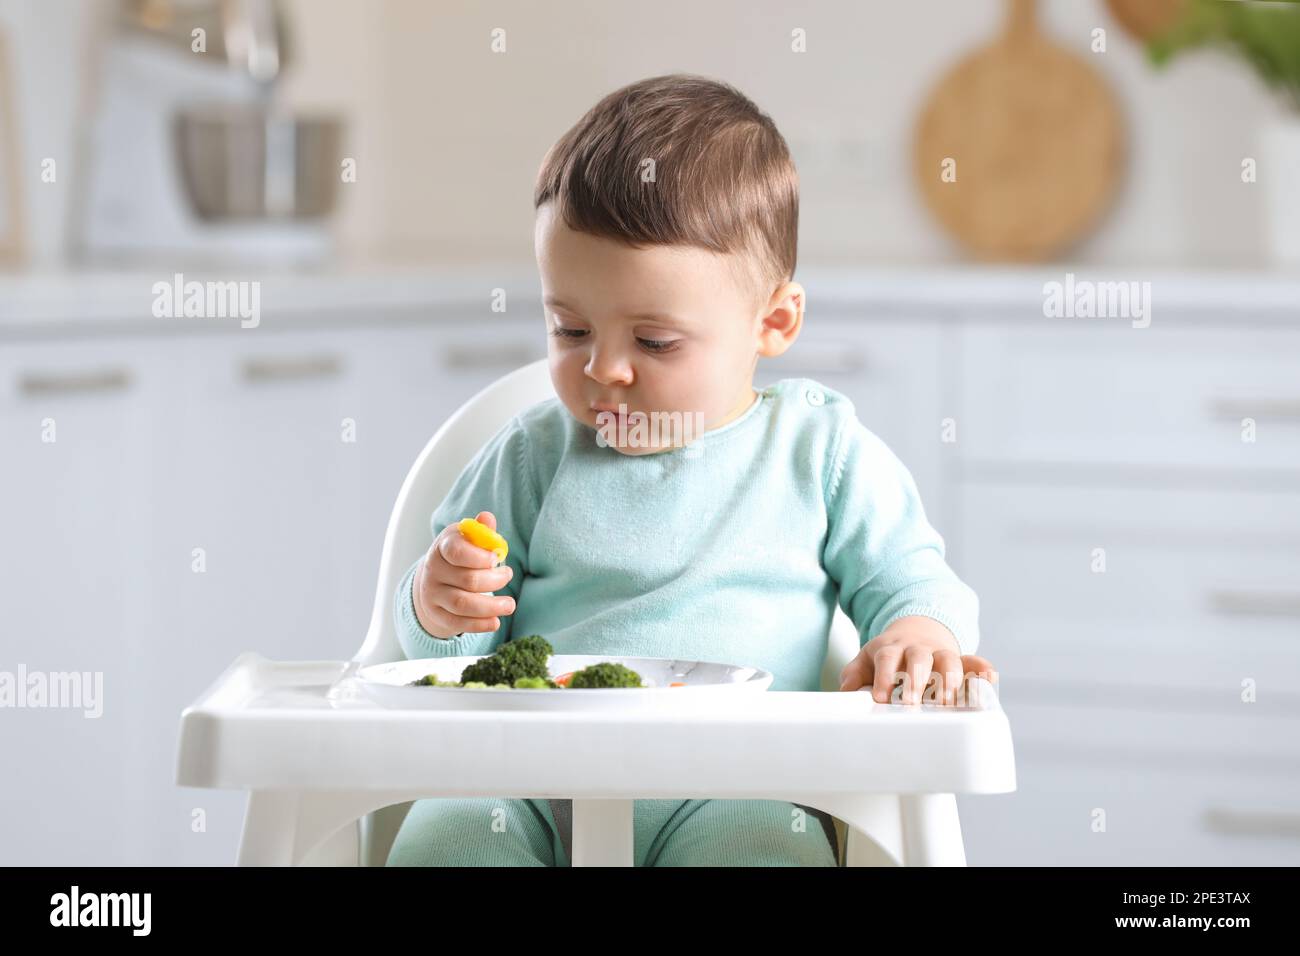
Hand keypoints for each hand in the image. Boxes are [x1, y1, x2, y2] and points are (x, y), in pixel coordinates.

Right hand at [413, 511, 516, 638]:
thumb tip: (487, 518)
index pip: (456, 551)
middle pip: (466, 580)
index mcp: (442, 547)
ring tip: (510, 605)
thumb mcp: (468, 540)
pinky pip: (457, 623)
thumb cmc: (461, 555)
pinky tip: (496, 622)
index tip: (496, 559)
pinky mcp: (436, 614)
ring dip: (490, 607)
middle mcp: (433, 570)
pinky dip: (479, 625)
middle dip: (494, 581)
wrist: (436, 578)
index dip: (479, 556)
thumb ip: (481, 532)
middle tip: (508, 575)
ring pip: (462, 604)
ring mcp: (433, 594)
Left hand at [838, 615, 997, 704]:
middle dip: (916, 679)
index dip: (885, 677)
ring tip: (947, 702)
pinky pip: (974, 662)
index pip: (887, 658)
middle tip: (911, 703)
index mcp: (891, 648)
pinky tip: (989, 679)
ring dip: (949, 678)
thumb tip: (844, 693)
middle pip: (918, 658)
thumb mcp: (866, 661)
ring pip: (949, 659)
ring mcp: (941, 653)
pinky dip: (982, 669)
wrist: (914, 634)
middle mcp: (917, 649)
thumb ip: (854, 675)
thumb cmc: (887, 657)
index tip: (882, 697)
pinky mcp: (961, 661)